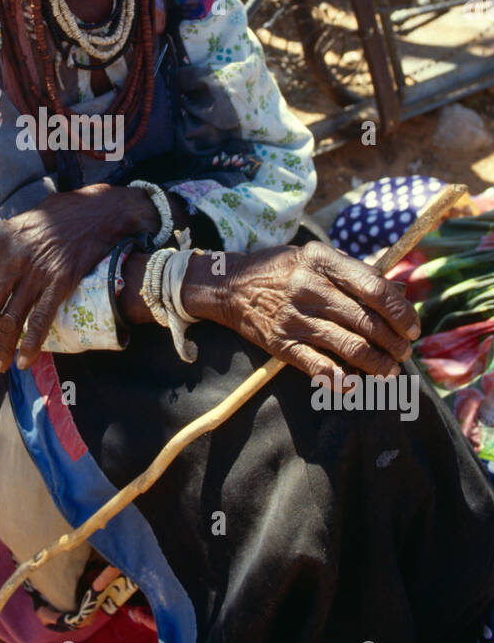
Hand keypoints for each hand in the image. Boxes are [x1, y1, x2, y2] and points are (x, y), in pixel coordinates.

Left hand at [0, 183, 157, 371]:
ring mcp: (36, 271)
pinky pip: (40, 320)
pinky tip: (24, 360)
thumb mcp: (12, 229)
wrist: (92, 212)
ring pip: (11, 319)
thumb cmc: (50, 221)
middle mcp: (12, 256)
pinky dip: (30, 345)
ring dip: (2, 347)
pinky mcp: (60, 282)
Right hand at [182, 241, 420, 380]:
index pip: (374, 288)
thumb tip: (401, 292)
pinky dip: (342, 379)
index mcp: (322, 261)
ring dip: (378, 365)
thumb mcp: (317, 259)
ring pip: (350, 347)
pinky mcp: (282, 343)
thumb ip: (357, 273)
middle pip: (367, 321)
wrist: (230, 286)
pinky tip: (355, 383)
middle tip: (404, 352)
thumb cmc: (284, 270)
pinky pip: (319, 367)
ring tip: (389, 371)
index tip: (413, 327)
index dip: (401, 312)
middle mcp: (309, 287)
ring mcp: (295, 317)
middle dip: (394, 342)